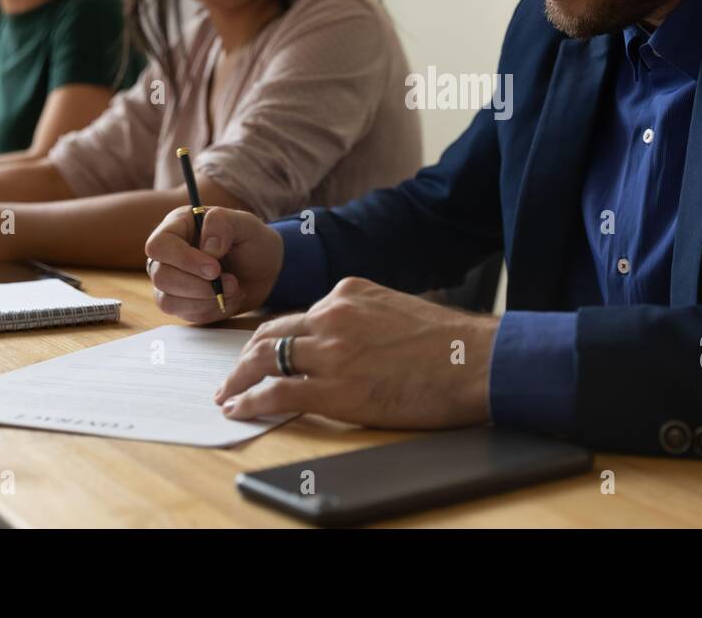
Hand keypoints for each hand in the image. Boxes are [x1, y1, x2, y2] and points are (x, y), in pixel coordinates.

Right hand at [144, 206, 282, 323]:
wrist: (265, 271)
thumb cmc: (252, 242)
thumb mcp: (245, 224)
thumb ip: (223, 223)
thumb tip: (207, 248)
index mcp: (177, 227)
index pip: (159, 245)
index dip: (183, 260)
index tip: (215, 268)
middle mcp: (168, 254)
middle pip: (161, 276)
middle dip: (199, 285)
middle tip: (232, 281)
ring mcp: (171, 280)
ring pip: (168, 301)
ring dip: (205, 300)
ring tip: (234, 289)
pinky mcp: (180, 303)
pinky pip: (184, 315)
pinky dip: (211, 310)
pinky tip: (229, 299)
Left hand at [214, 277, 497, 428]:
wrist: (474, 362)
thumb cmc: (449, 342)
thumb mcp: (399, 308)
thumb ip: (366, 318)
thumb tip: (353, 340)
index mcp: (348, 292)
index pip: (298, 314)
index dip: (275, 336)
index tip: (264, 350)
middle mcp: (331, 314)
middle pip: (270, 333)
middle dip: (245, 354)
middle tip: (233, 373)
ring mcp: (330, 350)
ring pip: (264, 360)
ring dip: (238, 379)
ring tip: (227, 394)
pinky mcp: (333, 388)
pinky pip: (276, 391)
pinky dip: (250, 401)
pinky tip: (238, 409)